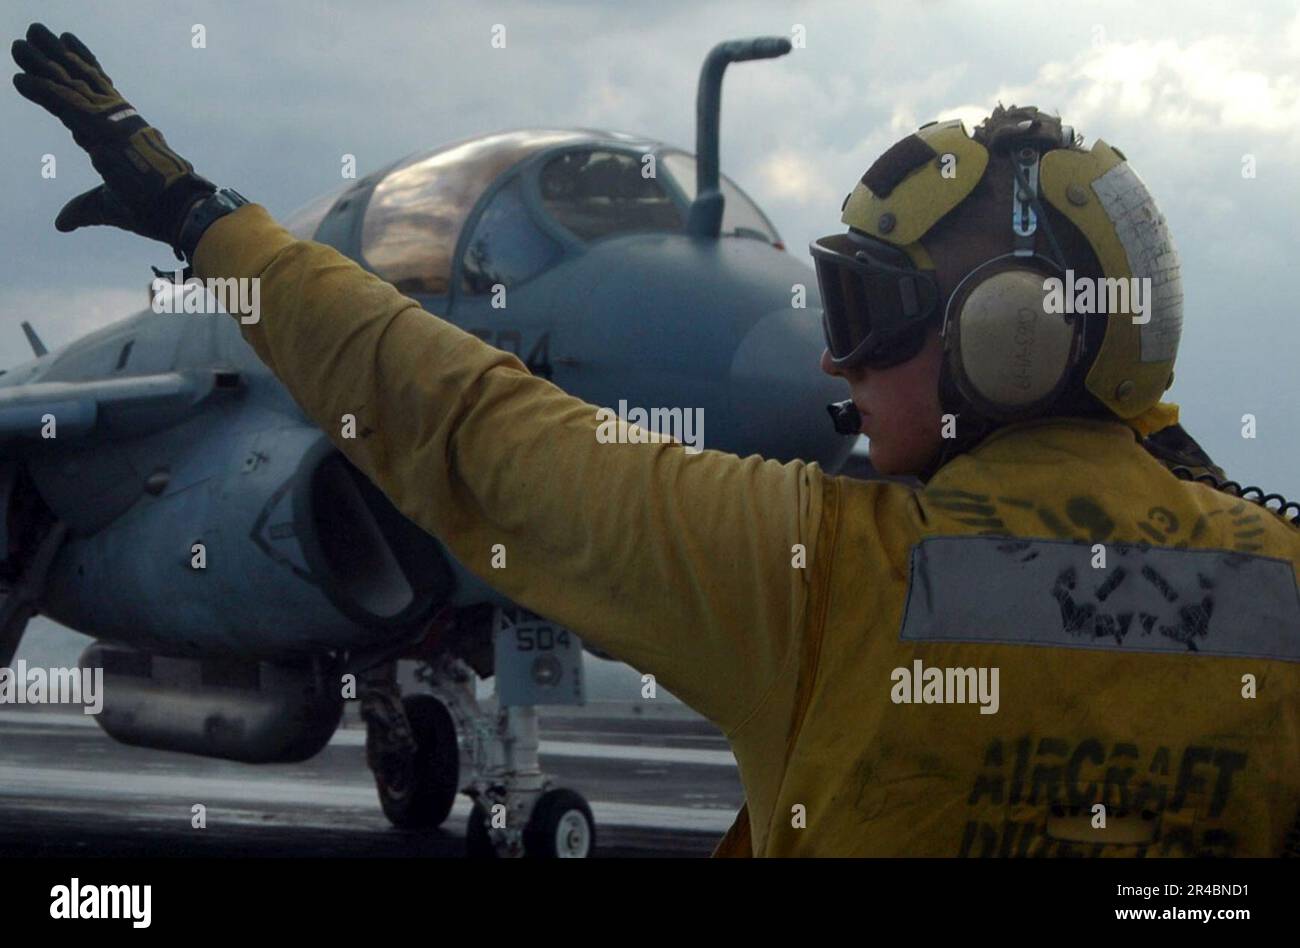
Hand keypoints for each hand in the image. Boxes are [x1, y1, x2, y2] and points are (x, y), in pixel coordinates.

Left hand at [10, 23, 215, 251]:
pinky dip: (43, 91)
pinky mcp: (103, 133)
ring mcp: (111, 124)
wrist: (178, 209)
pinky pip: (67, 107)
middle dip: (57, 57)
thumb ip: (82, 209)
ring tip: (22, 42)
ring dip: (43, 64)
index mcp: (125, 131)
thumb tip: (61, 223)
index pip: (99, 92)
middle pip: (81, 82)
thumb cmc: (154, 210)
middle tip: (35, 31)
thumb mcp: (108, 206)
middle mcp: (118, 121)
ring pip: (70, 88)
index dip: (84, 65)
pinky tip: (20, 78)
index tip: (68, 44)